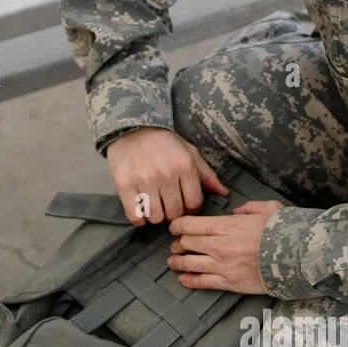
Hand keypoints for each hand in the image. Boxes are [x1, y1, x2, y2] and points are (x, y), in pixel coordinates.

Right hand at [106, 127, 227, 223]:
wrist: (131, 128)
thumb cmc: (162, 143)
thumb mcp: (189, 152)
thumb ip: (207, 174)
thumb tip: (223, 192)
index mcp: (185, 165)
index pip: (194, 203)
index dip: (191, 209)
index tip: (184, 205)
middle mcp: (166, 173)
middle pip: (175, 213)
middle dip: (173, 213)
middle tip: (168, 205)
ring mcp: (144, 179)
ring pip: (156, 217)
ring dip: (155, 216)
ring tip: (154, 205)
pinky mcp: (124, 184)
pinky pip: (135, 216)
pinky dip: (139, 218)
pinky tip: (141, 209)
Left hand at [168, 200, 282, 292]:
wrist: (296, 258)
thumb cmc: (284, 232)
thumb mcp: (269, 209)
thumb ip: (250, 207)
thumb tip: (238, 210)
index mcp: (226, 225)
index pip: (190, 224)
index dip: (177, 225)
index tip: (174, 227)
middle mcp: (219, 245)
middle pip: (187, 243)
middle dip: (178, 243)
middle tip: (175, 245)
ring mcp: (223, 265)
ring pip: (190, 263)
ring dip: (178, 262)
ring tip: (173, 262)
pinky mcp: (229, 282)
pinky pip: (203, 282)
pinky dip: (190, 281)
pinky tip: (184, 280)